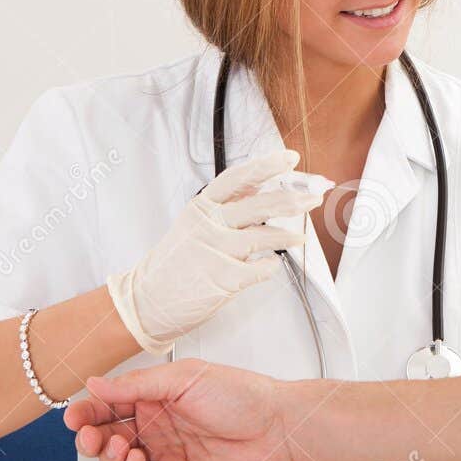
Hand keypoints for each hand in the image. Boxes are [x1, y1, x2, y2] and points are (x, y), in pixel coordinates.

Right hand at [65, 359, 293, 460]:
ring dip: (110, 456)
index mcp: (158, 394)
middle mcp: (159, 423)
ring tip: (117, 447)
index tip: (74, 417)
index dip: (89, 411)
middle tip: (88, 436)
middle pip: (110, 434)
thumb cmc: (243, 395)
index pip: (111, 404)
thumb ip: (137, 384)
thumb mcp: (186, 378)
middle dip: (91, 437)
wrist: (279, 429)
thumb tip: (95, 384)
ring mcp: (168, 451)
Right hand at [107, 148, 326, 352]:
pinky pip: (262, 268)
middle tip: (314, 196)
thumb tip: (260, 190)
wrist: (146, 302)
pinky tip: (272, 265)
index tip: (289, 158)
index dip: (266, 166)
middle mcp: (209, 225)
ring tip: (302, 236)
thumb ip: (224, 209)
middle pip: (260, 204)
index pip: (238, 178)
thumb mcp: (192, 225)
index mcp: (201, 207)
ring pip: (266, 235)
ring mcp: (218, 251)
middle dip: (292, 199)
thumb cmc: (172, 265)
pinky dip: (270, 267)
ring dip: (290, 235)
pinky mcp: (225, 278)